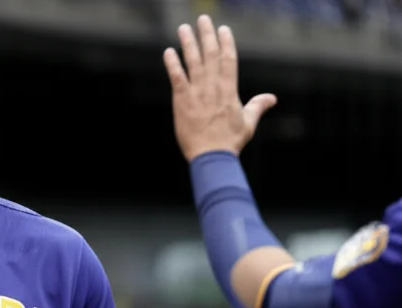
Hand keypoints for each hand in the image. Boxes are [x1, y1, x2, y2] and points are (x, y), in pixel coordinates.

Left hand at [163, 15, 276, 161]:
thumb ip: (257, 106)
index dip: (226, 42)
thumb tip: (271, 98)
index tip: (222, 29)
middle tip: (202, 19)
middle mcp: (213, 87)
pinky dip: (172, 64)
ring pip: (193, 62)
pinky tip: (168, 52)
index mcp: (230, 89)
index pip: (229, 59)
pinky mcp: (181, 101)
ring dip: (188, 43)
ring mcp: (197, 92)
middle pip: (210, 54)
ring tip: (184, 28)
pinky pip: (177, 77)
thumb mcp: (248, 122)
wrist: (211, 156)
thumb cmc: (230, 141)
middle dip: (207, 35)